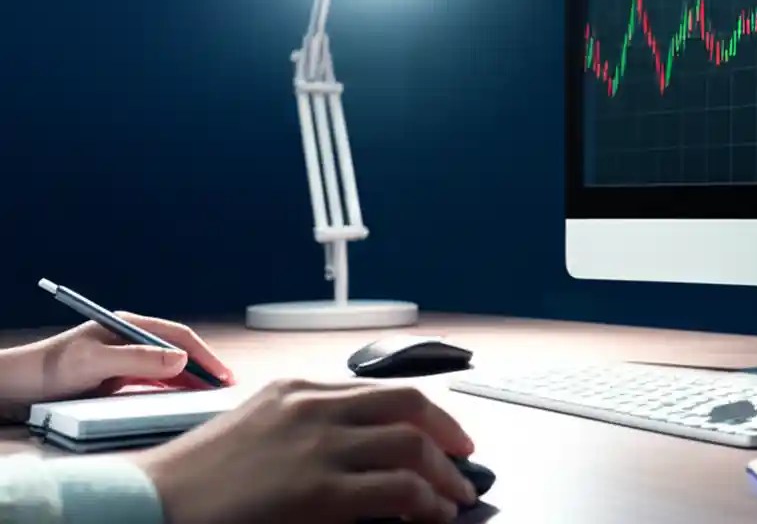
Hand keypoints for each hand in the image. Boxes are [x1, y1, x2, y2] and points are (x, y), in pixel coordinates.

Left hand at [0, 313, 234, 405]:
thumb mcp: (94, 362)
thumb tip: (181, 360)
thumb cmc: (50, 370)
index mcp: (128, 325)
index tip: (221, 374)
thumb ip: (138, 360)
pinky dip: (175, 387)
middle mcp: (131, 338)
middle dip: (205, 365)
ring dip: (192, 378)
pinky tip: (186, 396)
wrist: (17, 387)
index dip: (204, 354)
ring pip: (170, 366)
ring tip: (212, 393)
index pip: (178, 336)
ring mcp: (126, 357)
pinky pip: (156, 380)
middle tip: (226, 386)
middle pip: (178, 349)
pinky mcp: (119, 377)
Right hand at [131, 379, 477, 523]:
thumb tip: (360, 446)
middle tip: (465, 457)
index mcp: (296, 390)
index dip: (425, 411)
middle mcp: (313, 408)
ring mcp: (317, 448)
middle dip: (449, 431)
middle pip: (409, 405)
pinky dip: (426, 501)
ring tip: (456, 495)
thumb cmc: (195, 479)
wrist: (147, 504)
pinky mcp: (318, 492)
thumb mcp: (257, 431)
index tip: (444, 430)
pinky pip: (396, 489)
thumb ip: (307, 428)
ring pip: (411, 444)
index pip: (380, 389)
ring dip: (445, 474)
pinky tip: (432, 514)